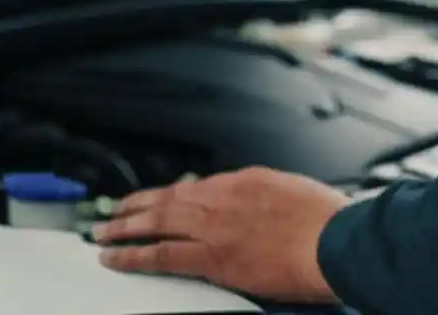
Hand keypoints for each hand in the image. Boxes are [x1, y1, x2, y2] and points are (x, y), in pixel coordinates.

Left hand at [93, 167, 350, 303]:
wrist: (334, 241)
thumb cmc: (327, 222)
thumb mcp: (297, 193)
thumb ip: (268, 197)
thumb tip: (258, 204)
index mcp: (246, 180)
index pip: (198, 185)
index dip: (172, 194)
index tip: (158, 199)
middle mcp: (223, 198)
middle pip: (169, 198)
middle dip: (137, 205)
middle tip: (113, 211)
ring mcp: (214, 227)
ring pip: (157, 222)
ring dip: (125, 226)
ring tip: (103, 232)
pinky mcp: (212, 257)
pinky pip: (161, 254)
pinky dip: (133, 255)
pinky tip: (114, 257)